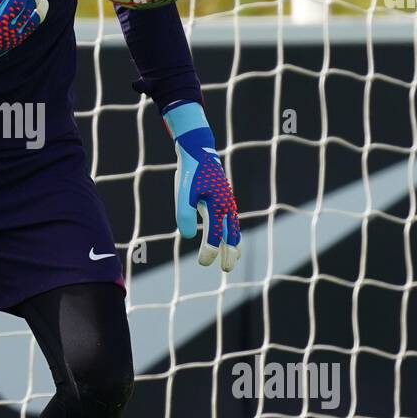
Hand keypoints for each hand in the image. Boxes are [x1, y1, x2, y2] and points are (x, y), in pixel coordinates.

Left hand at [162, 101, 240, 271]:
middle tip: (225, 268)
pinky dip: (230, 231)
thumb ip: (186, 214)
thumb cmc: (190, 171)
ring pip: (233, 227)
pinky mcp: (222, 197)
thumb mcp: (184, 192)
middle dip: (229, 252)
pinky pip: (229, 219)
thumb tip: (190, 236)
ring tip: (232, 257)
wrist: (198, 149)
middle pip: (231, 235)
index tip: (204, 262)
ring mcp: (226, 201)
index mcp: (218, 206)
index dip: (210, 251)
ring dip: (232, 243)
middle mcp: (226, 205)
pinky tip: (225, 235)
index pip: (216, 236)